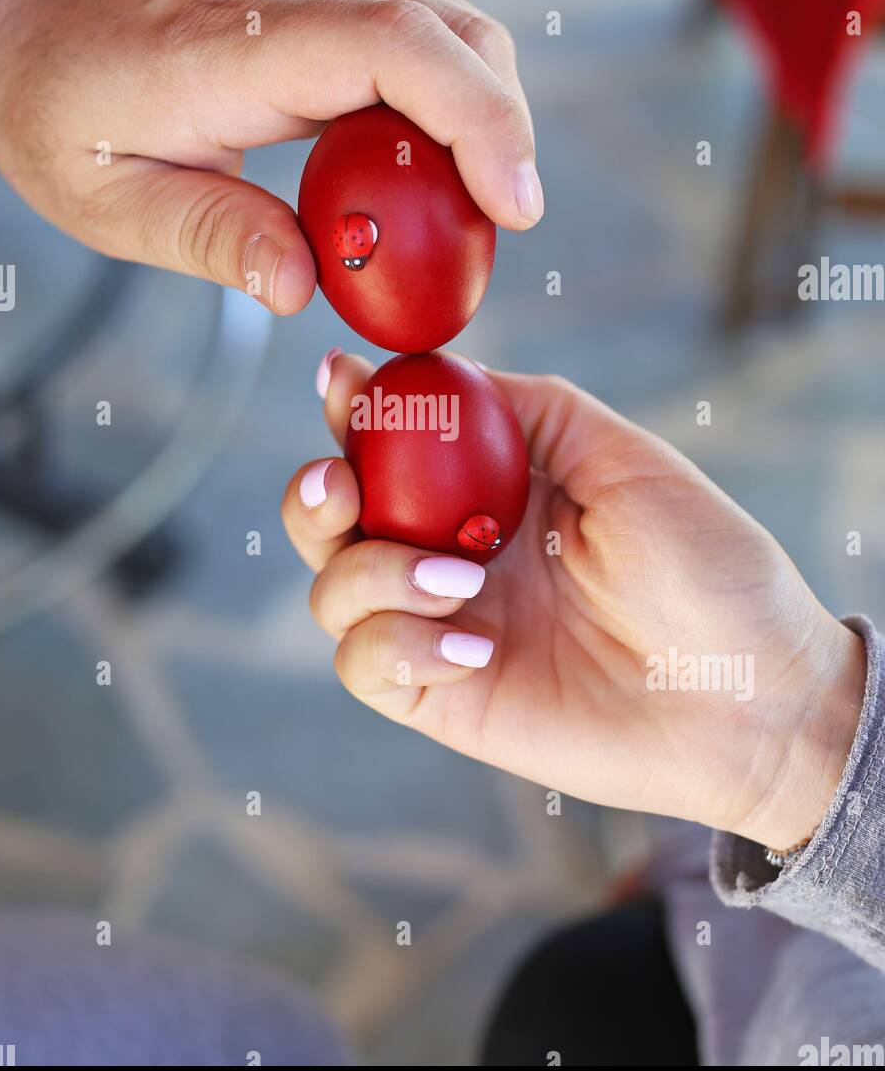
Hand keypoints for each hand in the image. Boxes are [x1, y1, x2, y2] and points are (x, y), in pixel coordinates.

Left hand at [0, 0, 540, 313]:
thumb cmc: (49, 95)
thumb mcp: (105, 200)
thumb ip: (212, 239)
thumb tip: (305, 289)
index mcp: (233, 47)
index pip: (396, 50)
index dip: (479, 120)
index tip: (515, 204)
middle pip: (452, 31)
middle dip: (503, 128)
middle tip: (499, 229)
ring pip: (444, 27)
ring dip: (477, 114)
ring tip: (457, 213)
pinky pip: (408, 34)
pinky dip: (441, 97)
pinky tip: (414, 169)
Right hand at [282, 354, 866, 849]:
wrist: (755, 697)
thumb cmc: (709, 569)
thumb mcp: (626, 459)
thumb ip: (533, 410)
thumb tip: (447, 372)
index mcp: (495, 491)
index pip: (394, 443)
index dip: (353, 409)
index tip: (341, 381)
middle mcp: (456, 554)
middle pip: (335, 520)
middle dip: (315, 494)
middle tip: (342, 484)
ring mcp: (446, 627)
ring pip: (334, 591)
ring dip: (370, 572)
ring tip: (457, 577)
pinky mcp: (447, 698)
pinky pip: (366, 665)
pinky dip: (396, 643)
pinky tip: (469, 642)